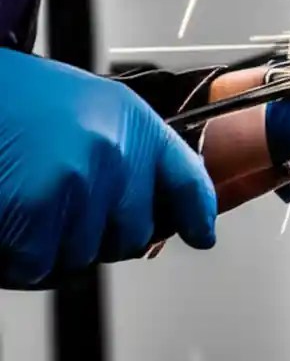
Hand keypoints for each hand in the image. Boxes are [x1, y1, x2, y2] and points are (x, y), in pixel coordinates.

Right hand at [0, 50, 216, 286]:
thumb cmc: (24, 98)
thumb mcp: (95, 109)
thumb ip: (132, 152)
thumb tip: (162, 205)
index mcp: (135, 124)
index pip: (188, 181)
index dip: (196, 215)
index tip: (200, 233)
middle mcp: (116, 151)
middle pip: (131, 235)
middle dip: (99, 234)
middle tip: (64, 207)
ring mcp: (79, 179)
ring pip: (84, 254)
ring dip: (55, 245)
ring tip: (32, 202)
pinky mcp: (37, 204)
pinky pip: (38, 262)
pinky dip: (21, 255)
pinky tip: (12, 218)